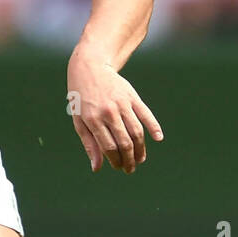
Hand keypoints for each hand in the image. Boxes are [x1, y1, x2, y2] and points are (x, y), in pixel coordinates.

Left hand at [67, 50, 162, 173]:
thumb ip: (89, 144)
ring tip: (140, 159)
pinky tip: (158, 138)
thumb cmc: (82, 98)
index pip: (109, 147)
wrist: (90, 68)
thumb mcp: (79, 121)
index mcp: (93, 120)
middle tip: (131, 168)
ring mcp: (122, 104)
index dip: (116, 161)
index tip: (119, 167)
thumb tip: (97, 168)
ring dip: (140, 149)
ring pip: (136, 131)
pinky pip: (146, 114)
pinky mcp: (132, 96)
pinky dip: (154, 126)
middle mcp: (108, 112)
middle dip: (129, 159)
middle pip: (125, 142)